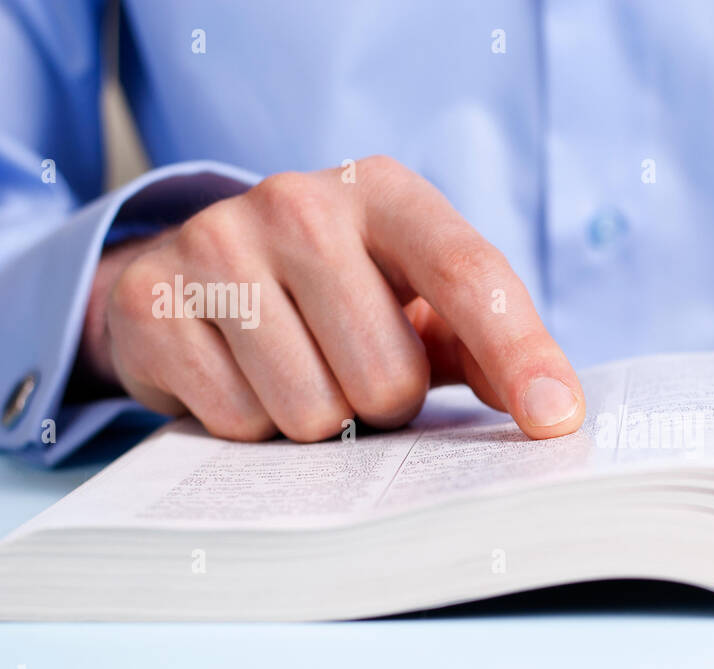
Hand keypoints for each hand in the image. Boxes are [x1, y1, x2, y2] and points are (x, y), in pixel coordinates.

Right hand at [79, 156, 583, 441]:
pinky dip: (253, 426)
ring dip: (320, 420)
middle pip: (387, 376)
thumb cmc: (339, 294)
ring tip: (302, 371)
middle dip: (384, 402)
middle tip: (356, 369)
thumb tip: (549, 409)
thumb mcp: (416, 298)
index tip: (555, 421)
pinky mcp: (153, 301)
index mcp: (385, 192)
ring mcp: (216, 244)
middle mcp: (297, 201)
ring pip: (313, 413)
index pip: (468, 274)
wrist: (198, 273)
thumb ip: (485, 342)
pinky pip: (240, 424)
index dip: (519, 354)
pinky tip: (243, 377)